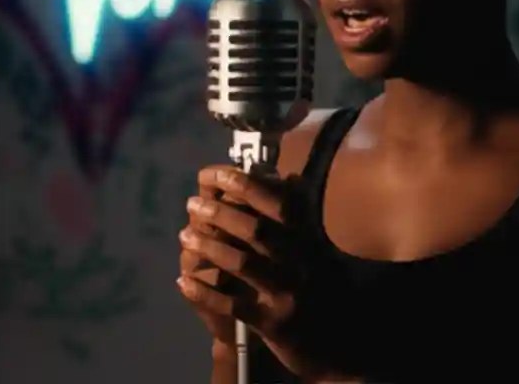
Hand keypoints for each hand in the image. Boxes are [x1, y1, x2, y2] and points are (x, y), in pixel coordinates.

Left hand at [177, 164, 319, 376]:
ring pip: (242, 264)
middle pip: (256, 231)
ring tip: (184, 235)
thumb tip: (285, 175)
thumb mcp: (318, 250)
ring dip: (208, 247)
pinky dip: (204, 292)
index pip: (279, 205)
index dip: (246, 186)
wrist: (336, 345)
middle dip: (219, 213)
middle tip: (192, 204)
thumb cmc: (319, 286)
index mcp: (312, 240)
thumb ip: (300, 217)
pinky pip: (232, 305)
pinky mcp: (274, 324)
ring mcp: (288, 295)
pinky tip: (182, 280)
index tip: (217, 174)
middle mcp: (303, 264)